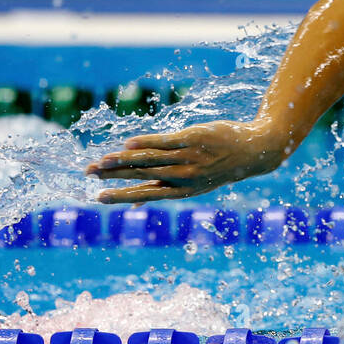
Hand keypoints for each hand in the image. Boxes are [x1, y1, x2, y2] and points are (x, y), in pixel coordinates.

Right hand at [85, 120, 285, 203]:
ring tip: (101, 161)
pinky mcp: (193, 138)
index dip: (121, 196)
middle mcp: (184, 176)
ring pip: (150, 159)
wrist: (254, 151)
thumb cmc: (218, 167)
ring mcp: (189, 157)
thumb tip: (136, 204)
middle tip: (89, 174)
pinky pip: (165, 141)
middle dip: (114, 175)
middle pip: (142, 175)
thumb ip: (164, 189)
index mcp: (182, 191)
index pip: (146, 195)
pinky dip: (145, 142)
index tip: (98, 198)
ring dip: (123, 160)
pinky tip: (127, 144)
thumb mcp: (195, 185)